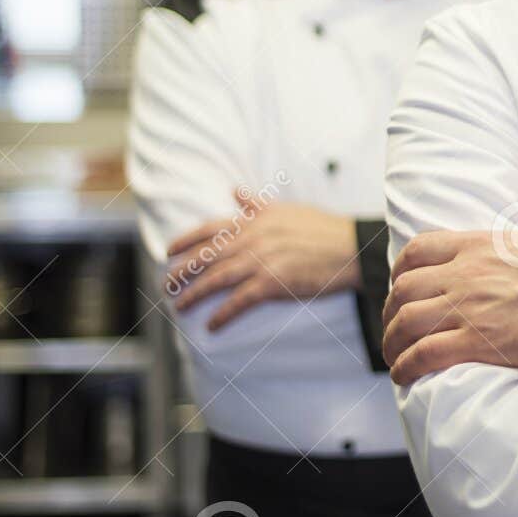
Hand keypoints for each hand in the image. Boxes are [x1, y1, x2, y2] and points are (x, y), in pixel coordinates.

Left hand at [165, 191, 360, 330]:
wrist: (350, 248)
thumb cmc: (322, 228)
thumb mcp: (286, 210)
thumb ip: (256, 204)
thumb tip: (236, 191)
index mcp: (254, 221)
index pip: (210, 229)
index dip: (186, 241)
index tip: (168, 251)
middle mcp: (252, 239)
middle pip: (207, 257)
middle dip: (183, 272)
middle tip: (167, 285)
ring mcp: (261, 261)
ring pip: (217, 280)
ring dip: (195, 294)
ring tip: (180, 306)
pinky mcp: (273, 283)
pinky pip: (240, 301)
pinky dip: (223, 315)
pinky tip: (211, 325)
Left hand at [382, 174, 517, 385]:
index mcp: (481, 243)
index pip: (419, 251)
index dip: (400, 272)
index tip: (400, 288)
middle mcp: (468, 272)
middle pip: (403, 290)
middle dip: (390, 312)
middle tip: (395, 328)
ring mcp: (472, 307)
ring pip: (407, 323)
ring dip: (393, 343)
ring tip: (396, 359)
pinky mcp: (481, 341)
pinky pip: (426, 354)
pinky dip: (407, 367)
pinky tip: (406, 377)